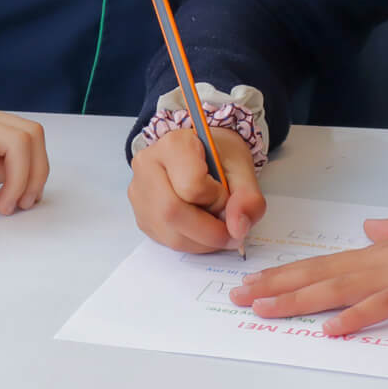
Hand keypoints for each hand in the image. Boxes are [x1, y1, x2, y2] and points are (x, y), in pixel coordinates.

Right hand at [128, 127, 262, 253]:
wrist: (202, 154)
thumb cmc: (219, 157)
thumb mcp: (242, 168)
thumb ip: (248, 197)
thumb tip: (238, 229)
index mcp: (173, 145)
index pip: (192, 186)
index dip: (216, 199)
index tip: (226, 194)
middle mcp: (147, 166)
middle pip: (172, 212)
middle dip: (209, 232)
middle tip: (231, 232)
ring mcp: (139, 192)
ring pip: (169, 233)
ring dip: (202, 242)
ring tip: (217, 228)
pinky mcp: (141, 215)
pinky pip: (165, 241)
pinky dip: (192, 244)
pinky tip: (201, 230)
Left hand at [230, 206, 387, 335]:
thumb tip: (371, 226)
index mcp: (378, 253)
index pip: (322, 264)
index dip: (285, 274)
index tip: (253, 283)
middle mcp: (379, 261)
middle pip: (318, 274)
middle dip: (276, 286)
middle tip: (238, 296)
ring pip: (338, 288)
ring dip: (298, 299)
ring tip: (265, 310)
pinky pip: (381, 306)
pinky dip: (354, 317)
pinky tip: (330, 329)